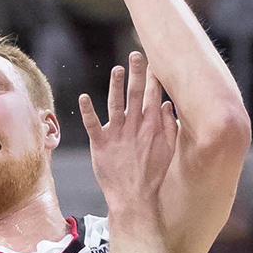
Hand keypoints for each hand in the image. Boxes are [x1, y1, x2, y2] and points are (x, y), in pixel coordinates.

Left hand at [80, 51, 176, 214]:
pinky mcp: (100, 144)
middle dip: (137, 73)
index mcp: (151, 127)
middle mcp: (134, 127)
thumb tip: (166, 103)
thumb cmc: (152, 174)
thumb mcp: (168, 150)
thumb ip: (169, 126)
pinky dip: (88, 111)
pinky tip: (83, 97)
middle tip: (136, 54)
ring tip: (116, 69)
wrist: (134, 197)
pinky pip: (93, 124)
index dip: (153, 78)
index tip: (154, 62)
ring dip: (115, 85)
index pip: (152, 96)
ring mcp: (117, 134)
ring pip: (115, 104)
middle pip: (135, 94)